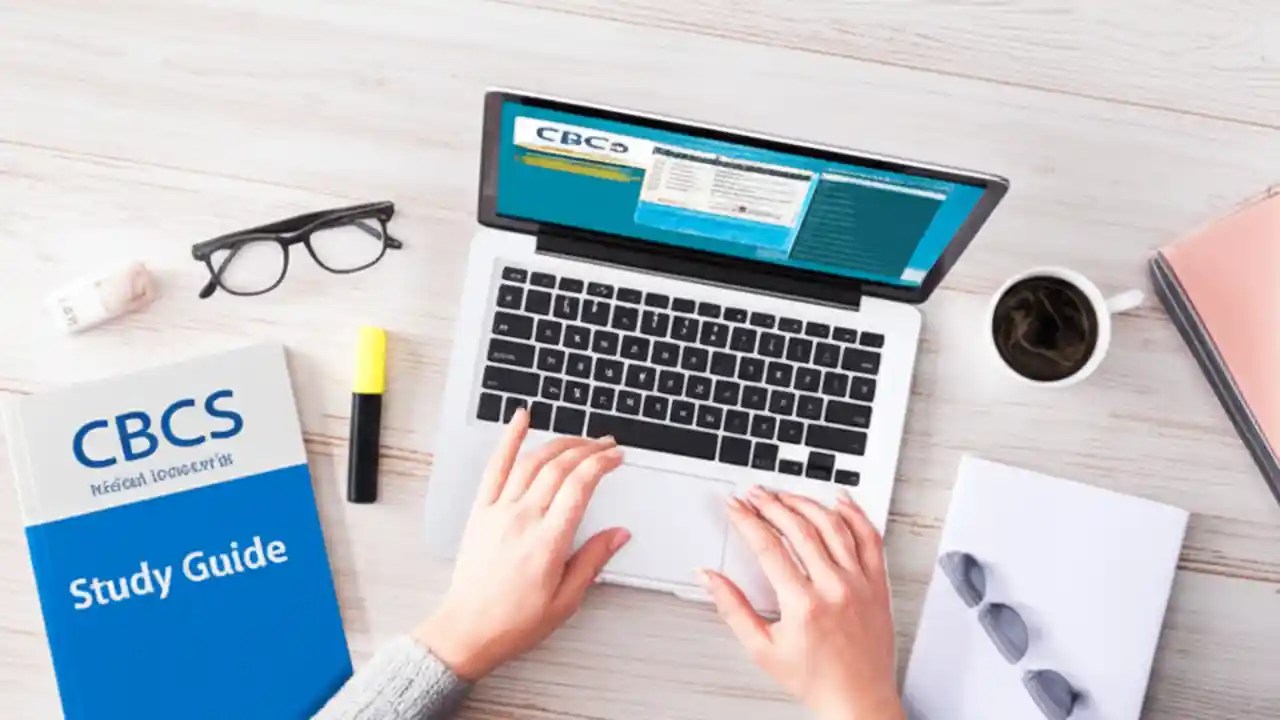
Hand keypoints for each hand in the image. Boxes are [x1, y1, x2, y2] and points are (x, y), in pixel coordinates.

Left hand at [414, 409, 629, 679]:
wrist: (467, 630)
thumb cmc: (514, 622)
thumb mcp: (566, 600)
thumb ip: (593, 560)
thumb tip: (619, 534)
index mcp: (547, 542)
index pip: (580, 487)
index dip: (602, 464)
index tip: (617, 457)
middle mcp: (522, 520)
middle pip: (560, 468)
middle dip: (588, 449)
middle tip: (607, 444)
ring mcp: (498, 511)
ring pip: (532, 462)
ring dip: (559, 443)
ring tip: (580, 438)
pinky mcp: (481, 511)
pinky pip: (495, 467)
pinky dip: (509, 439)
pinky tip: (520, 419)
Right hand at [700, 487, 902, 719]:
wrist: (859, 701)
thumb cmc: (815, 680)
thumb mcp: (762, 649)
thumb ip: (733, 609)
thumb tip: (710, 578)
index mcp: (804, 605)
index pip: (768, 547)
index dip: (747, 520)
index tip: (735, 507)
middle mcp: (835, 588)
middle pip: (799, 528)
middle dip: (771, 504)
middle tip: (755, 494)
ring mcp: (860, 583)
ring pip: (834, 526)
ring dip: (806, 503)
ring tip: (786, 494)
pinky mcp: (878, 584)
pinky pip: (870, 539)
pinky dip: (855, 514)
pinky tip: (840, 501)